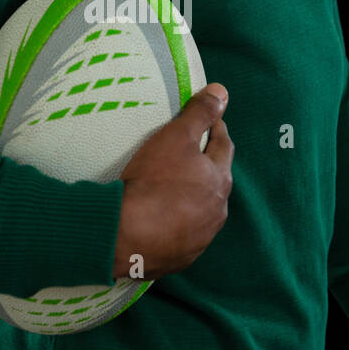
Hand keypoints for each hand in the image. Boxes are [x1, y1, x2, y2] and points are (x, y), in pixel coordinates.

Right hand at [111, 83, 233, 279]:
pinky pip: (182, 236)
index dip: (214, 130)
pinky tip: (161, 222)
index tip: (205, 123)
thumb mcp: (176, 137)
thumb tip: (221, 91)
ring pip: (202, 212)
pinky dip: (176, 226)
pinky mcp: (181, 258)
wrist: (125, 236)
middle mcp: (217, 212)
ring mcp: (200, 238)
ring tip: (172, 191)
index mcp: (219, 180)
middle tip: (187, 156)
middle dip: (205, 167)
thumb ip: (200, 113)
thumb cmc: (152, 181)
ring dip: (192, 200)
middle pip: (215, 182)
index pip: (223, 147)